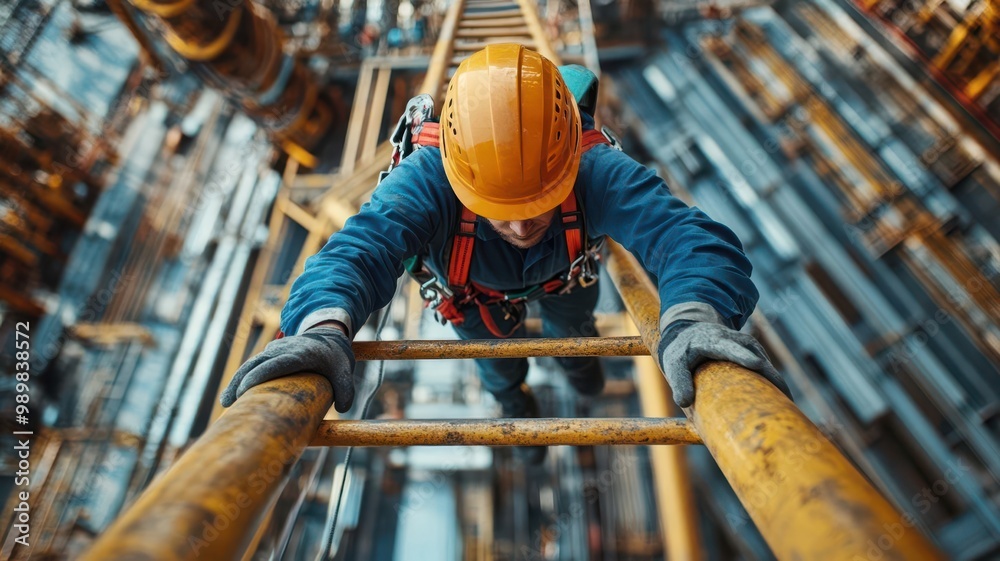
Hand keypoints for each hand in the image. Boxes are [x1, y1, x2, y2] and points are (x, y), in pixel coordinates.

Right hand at [221, 326, 355, 411]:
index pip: (278, 363)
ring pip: (251, 363)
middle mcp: (284, 350)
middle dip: (241, 381)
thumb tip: (344, 408)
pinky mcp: (270, 354)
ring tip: (225, 402)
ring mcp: (275, 350)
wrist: (327, 332)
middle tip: (228, 401)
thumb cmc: (335, 356)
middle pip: (258, 363)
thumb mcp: (345, 371)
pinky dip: (241, 377)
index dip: (261, 373)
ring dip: (237, 380)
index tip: (246, 387)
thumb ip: (347, 390)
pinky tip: (233, 394)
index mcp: (301, 354)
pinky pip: (253, 365)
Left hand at [657, 319, 790, 407]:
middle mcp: (733, 339)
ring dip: (776, 382)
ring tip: (787, 404)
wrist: (691, 332)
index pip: (728, 347)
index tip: (756, 364)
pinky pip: (767, 368)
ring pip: (765, 363)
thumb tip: (684, 402)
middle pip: (755, 356)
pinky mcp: (754, 352)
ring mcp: (746, 344)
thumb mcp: (674, 365)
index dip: (743, 356)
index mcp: (711, 341)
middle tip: (784, 396)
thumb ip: (678, 382)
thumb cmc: (682, 352)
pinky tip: (783, 399)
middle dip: (769, 374)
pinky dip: (774, 382)